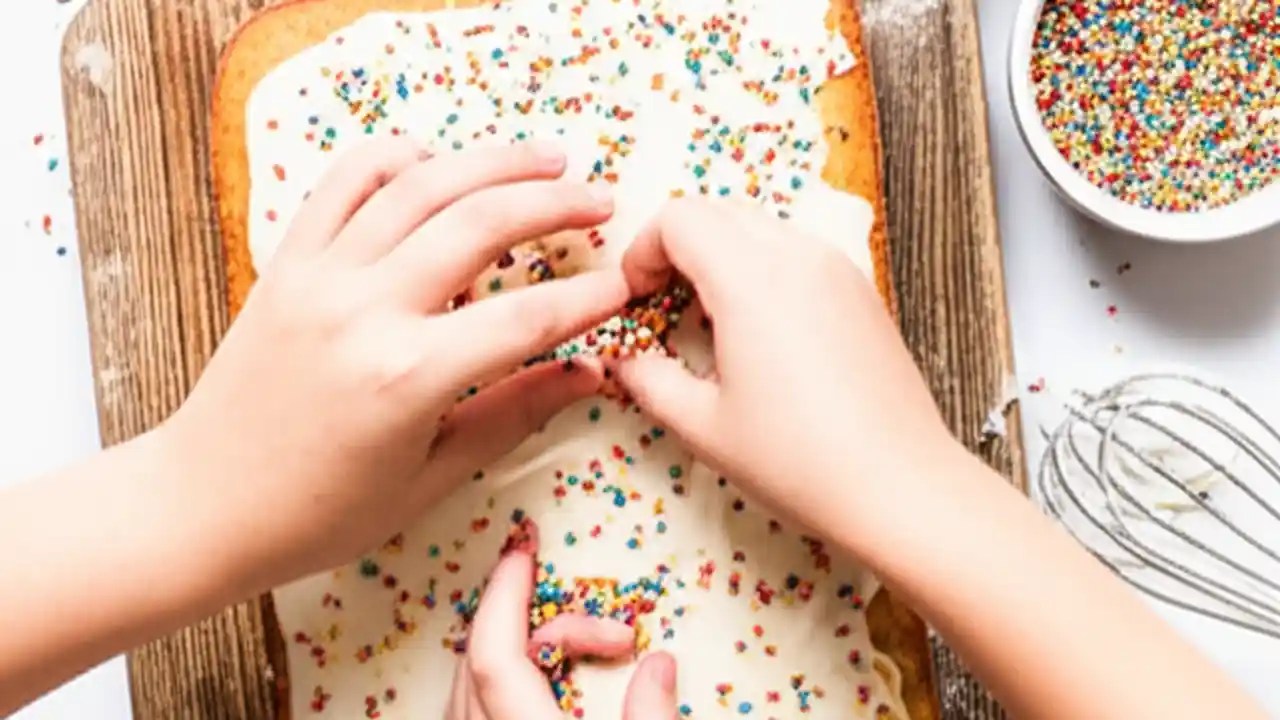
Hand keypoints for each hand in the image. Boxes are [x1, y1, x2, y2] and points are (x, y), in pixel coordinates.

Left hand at [160, 138, 629, 589]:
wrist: (203, 504)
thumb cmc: (318, 512)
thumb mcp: (429, 478)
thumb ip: (513, 414)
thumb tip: (587, 374)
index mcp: (407, 376)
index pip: (525, 317)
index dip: (588, 297)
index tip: (626, 282)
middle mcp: (364, 310)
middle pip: (480, 224)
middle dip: (554, 203)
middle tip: (602, 199)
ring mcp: (319, 276)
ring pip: (418, 185)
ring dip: (491, 162)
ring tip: (545, 158)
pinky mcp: (287, 262)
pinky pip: (344, 182)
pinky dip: (396, 158)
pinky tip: (438, 163)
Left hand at [449, 524, 677, 718]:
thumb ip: (651, 716)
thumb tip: (659, 663)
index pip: (494, 655)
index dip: (504, 595)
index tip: (524, 550)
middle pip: (484, 661)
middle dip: (536, 625)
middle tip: (610, 635)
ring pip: (466, 688)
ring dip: (510, 653)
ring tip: (569, 648)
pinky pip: (469, 711)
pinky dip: (495, 683)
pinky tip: (536, 682)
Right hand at [616, 199, 956, 549]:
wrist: (900, 485)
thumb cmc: (798, 460)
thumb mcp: (704, 426)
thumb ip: (650, 381)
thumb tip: (625, 361)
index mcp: (750, 278)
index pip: (679, 218)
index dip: (642, 251)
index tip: (635, 300)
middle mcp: (797, 255)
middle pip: (717, 211)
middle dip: (677, 247)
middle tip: (661, 305)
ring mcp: (837, 268)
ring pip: (759, 227)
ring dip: (720, 256)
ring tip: (709, 322)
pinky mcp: (862, 290)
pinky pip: (797, 253)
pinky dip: (762, 270)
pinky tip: (759, 334)